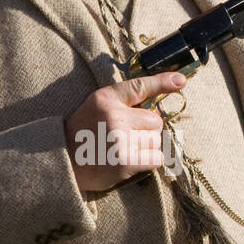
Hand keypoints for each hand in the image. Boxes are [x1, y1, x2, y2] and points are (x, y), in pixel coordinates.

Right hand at [64, 72, 186, 192]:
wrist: (62, 162)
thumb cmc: (83, 133)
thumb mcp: (96, 106)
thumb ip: (123, 101)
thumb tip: (159, 107)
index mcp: (106, 99)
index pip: (139, 87)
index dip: (163, 82)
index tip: (181, 81)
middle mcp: (114, 117)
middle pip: (156, 121)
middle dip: (147, 130)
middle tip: (127, 137)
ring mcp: (120, 140)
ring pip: (157, 140)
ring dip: (147, 146)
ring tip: (125, 149)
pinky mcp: (125, 162)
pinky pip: (156, 158)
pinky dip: (149, 161)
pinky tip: (132, 161)